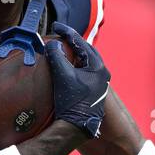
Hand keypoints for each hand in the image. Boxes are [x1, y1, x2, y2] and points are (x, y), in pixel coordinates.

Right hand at [44, 21, 109, 137]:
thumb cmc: (72, 102)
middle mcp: (102, 74)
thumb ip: (57, 56)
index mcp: (98, 67)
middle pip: (86, 52)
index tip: (56, 26)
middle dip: (72, 43)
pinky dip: (74, 66)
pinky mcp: (93, 92)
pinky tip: (65, 67)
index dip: (67, 33)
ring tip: (61, 49)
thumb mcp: (62, 76)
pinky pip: (83, 73)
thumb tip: (52, 44)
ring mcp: (98, 84)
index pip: (82, 43)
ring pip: (85, 63)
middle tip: (60, 36)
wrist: (76, 128)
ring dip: (73, 55)